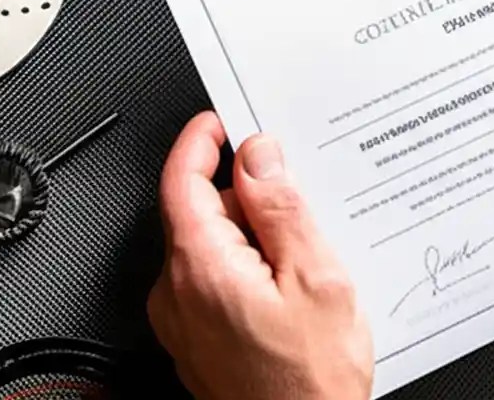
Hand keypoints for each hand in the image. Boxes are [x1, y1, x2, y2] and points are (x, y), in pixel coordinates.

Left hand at [148, 112, 373, 399]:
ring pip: (208, 246)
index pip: (182, 178)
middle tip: (295, 190)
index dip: (202, 139)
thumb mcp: (315, 278)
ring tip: (305, 254)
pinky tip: (291, 285)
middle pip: (198, 210)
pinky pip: (213, 279)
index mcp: (201, 266)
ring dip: (250, 232)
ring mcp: (182, 320)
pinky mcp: (196, 338)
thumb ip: (282, 210)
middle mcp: (178, 292)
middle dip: (244, 191)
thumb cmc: (309, 383)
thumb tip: (260, 157)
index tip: (223, 119)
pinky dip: (246, 264)